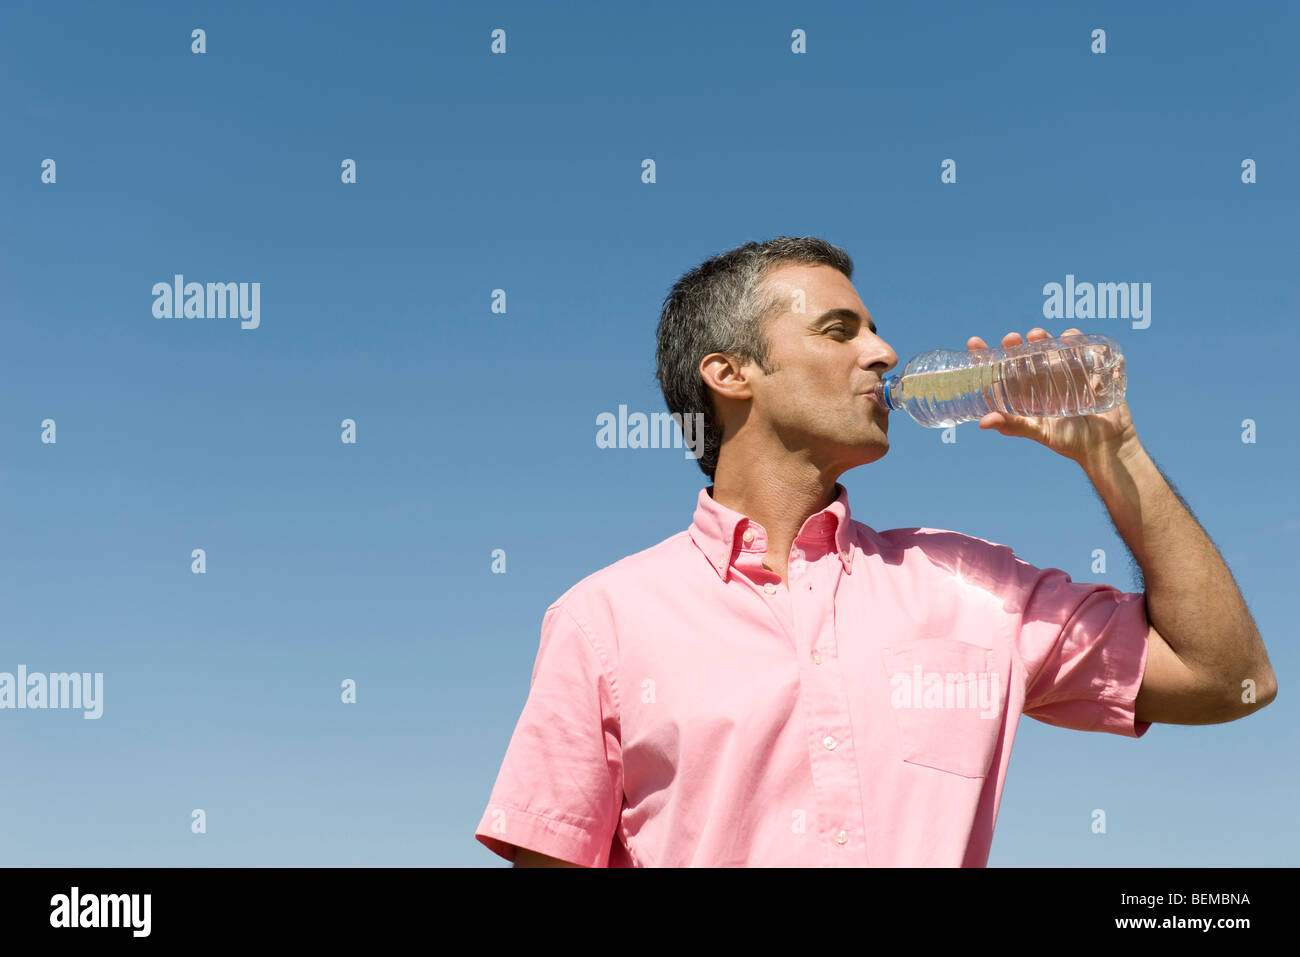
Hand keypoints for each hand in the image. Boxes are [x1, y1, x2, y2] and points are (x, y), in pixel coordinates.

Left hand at [965, 327, 1138, 468]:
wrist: (1107, 445)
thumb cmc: (1068, 441)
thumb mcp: (1039, 432)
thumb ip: (1014, 426)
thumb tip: (982, 422)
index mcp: (1024, 394)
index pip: (1000, 372)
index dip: (986, 357)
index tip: (973, 342)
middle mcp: (1041, 381)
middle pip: (1023, 356)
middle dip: (1015, 344)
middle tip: (1011, 339)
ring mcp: (1065, 374)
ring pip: (1050, 349)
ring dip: (1043, 339)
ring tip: (1037, 336)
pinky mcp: (1088, 371)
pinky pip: (1081, 350)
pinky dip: (1077, 340)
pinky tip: (1070, 335)